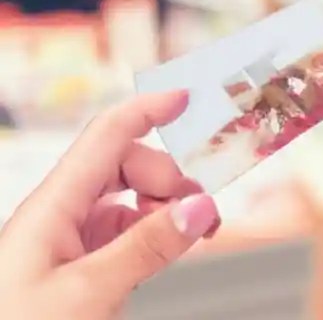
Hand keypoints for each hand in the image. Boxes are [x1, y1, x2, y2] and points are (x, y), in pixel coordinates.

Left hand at [0, 91, 221, 318]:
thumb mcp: (86, 295)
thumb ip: (145, 248)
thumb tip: (200, 207)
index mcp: (51, 209)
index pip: (107, 137)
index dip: (148, 111)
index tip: (190, 99)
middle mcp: (57, 218)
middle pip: (124, 168)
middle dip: (168, 178)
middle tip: (200, 214)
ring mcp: (64, 245)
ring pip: (127, 203)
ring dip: (164, 210)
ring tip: (189, 240)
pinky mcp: (73, 273)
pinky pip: (121, 236)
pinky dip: (150, 238)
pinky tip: (161, 261)